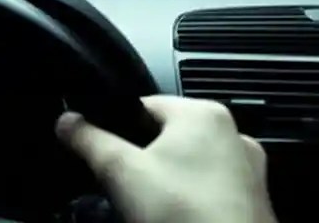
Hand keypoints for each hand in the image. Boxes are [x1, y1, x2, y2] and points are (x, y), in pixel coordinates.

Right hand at [56, 96, 276, 222]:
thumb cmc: (182, 212)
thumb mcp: (121, 172)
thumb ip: (89, 140)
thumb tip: (66, 121)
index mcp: (204, 113)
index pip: (143, 106)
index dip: (115, 130)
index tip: (103, 156)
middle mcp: (233, 134)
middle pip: (166, 137)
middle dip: (142, 160)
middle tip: (125, 187)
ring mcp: (248, 170)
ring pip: (188, 166)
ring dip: (166, 182)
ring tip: (149, 207)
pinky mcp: (252, 202)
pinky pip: (208, 189)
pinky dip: (189, 200)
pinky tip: (175, 218)